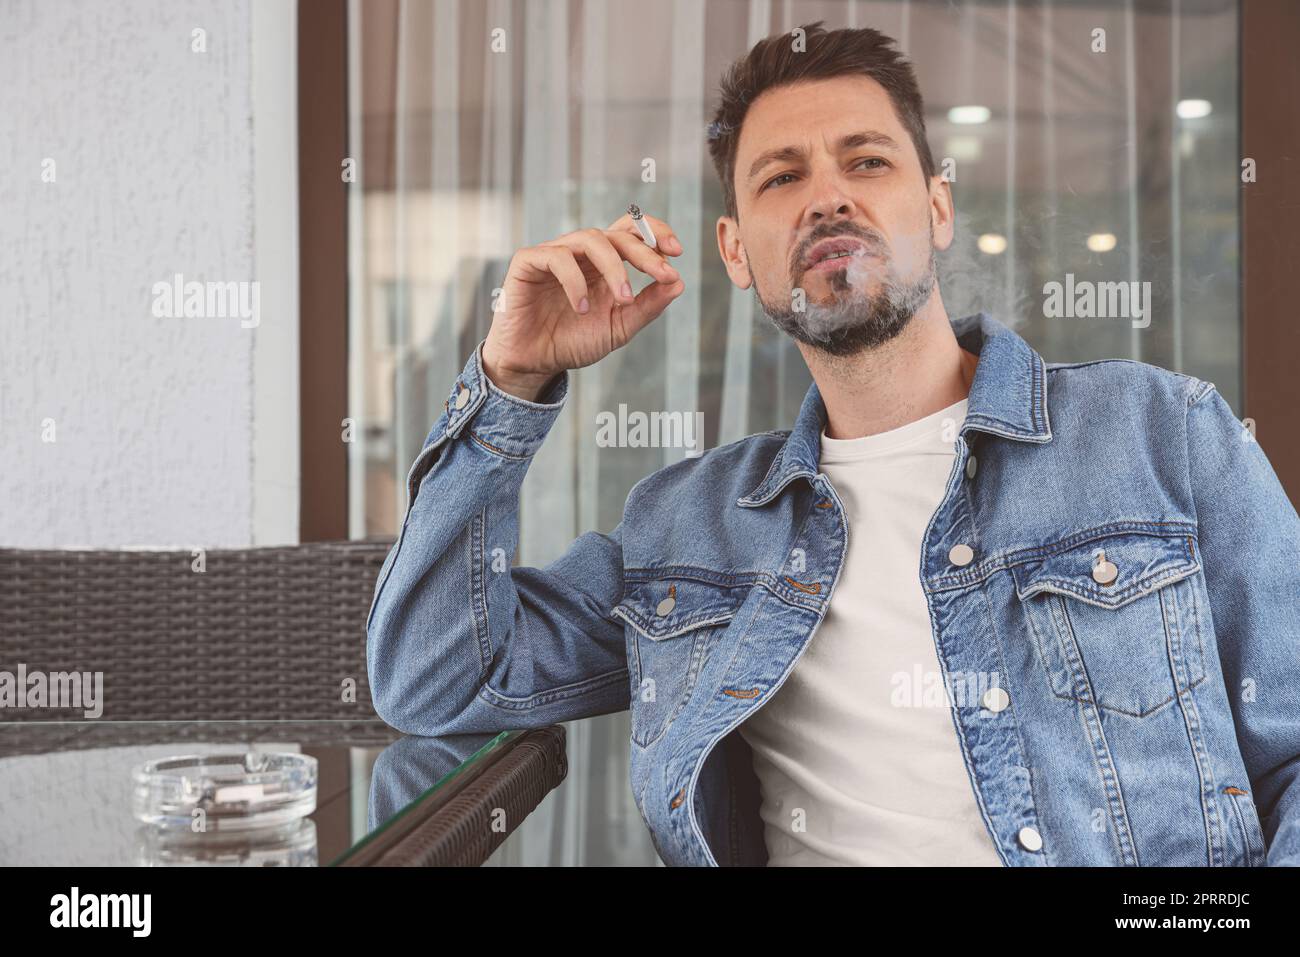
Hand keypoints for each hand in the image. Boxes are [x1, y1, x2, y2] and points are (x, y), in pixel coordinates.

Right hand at [481, 212, 685, 399]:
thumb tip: (678, 282)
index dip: (655, 233)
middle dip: (645, 251)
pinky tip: (582, 307)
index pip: (631, 232)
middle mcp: (579, 253)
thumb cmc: (572, 342)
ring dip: (614, 268)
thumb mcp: (618, 327)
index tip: (677, 253)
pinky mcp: (527, 262)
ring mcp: (553, 254)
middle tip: (663, 273)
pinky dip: (575, 281)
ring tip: (623, 299)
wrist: (534, 363)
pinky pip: (556, 257)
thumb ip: (647, 306)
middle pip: (616, 233)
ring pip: (590, 239)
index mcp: (603, 263)